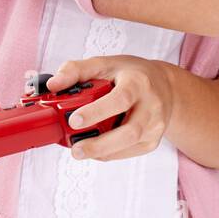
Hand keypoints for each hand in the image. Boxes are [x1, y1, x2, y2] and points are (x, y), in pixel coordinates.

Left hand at [46, 56, 176, 161]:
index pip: (121, 99)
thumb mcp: (105, 64)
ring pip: (129, 144)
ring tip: (80, 150)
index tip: (74, 119)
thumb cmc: (132, 74)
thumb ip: (76, 70)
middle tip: (75, 148)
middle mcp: (152, 104)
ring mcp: (155, 125)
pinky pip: (128, 152)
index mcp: (139, 82)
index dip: (97, 111)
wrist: (165, 87)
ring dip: (102, 151)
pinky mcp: (152, 141)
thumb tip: (53, 84)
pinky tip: (96, 148)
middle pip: (130, 130)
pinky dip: (109, 153)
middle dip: (100, 143)